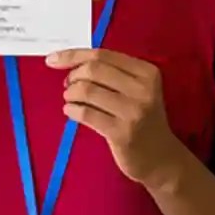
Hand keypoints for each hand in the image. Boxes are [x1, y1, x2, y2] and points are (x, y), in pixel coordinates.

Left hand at [46, 48, 187, 187]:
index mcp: (147, 72)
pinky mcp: (122, 133)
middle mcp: (143, 89)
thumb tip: (69, 62)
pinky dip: (71, 109)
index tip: (52, 59)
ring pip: (87, 90)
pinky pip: (85, 113)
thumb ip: (111, 73)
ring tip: (70, 100)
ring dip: (70, 94)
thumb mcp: (136, 91)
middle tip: (68, 86)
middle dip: (73, 76)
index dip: (73, 55)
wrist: (162, 159)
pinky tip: (71, 111)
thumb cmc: (142, 120)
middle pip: (93, 69)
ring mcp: (133, 112)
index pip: (102, 55)